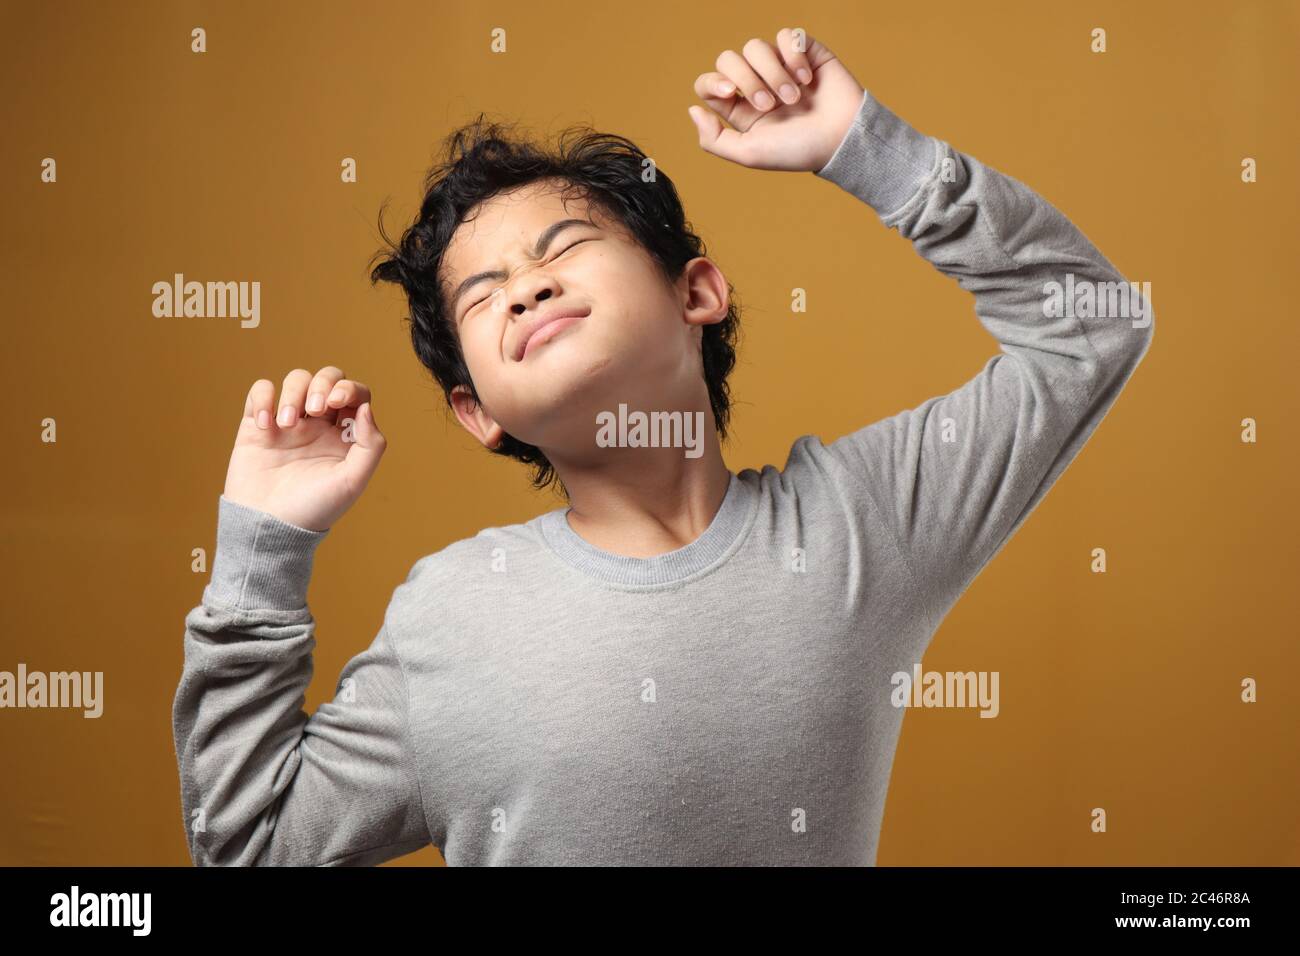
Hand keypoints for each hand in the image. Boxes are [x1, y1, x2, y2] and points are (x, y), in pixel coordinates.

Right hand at [222, 366, 386, 531]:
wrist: (267, 526)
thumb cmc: (313, 509)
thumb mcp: (352, 482)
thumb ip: (371, 445)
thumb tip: (366, 408)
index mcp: (345, 435)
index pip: (356, 394)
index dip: (350, 388)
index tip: (337, 402)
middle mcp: (319, 425)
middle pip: (327, 378)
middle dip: (322, 384)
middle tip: (315, 410)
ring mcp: (288, 422)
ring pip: (296, 379)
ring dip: (293, 393)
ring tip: (287, 425)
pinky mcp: (257, 424)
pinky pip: (261, 390)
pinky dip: (263, 398)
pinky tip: (265, 426)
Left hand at [688, 28, 864, 172]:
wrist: (843, 138)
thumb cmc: (798, 150)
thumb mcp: (750, 155)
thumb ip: (714, 140)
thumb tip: (693, 110)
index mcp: (740, 108)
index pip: (708, 83)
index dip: (712, 82)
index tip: (730, 92)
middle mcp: (756, 84)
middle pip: (728, 59)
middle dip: (747, 79)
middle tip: (770, 104)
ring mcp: (778, 66)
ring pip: (755, 46)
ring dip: (774, 73)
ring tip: (795, 97)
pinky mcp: (803, 51)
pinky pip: (786, 36)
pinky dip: (794, 56)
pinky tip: (808, 78)